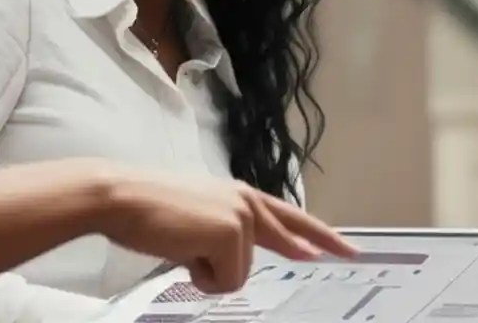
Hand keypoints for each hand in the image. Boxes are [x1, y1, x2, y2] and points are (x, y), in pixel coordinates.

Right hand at [90, 162, 357, 293]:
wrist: (123, 197)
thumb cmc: (150, 212)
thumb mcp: (198, 221)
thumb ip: (226, 235)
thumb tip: (240, 264)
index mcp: (241, 197)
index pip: (290, 217)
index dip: (320, 235)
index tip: (347, 248)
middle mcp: (248, 203)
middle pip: (291, 237)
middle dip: (314, 247)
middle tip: (354, 253)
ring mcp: (242, 217)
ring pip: (240, 274)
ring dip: (208, 271)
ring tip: (181, 246)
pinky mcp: (231, 233)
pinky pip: (225, 280)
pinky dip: (201, 277)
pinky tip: (181, 251)